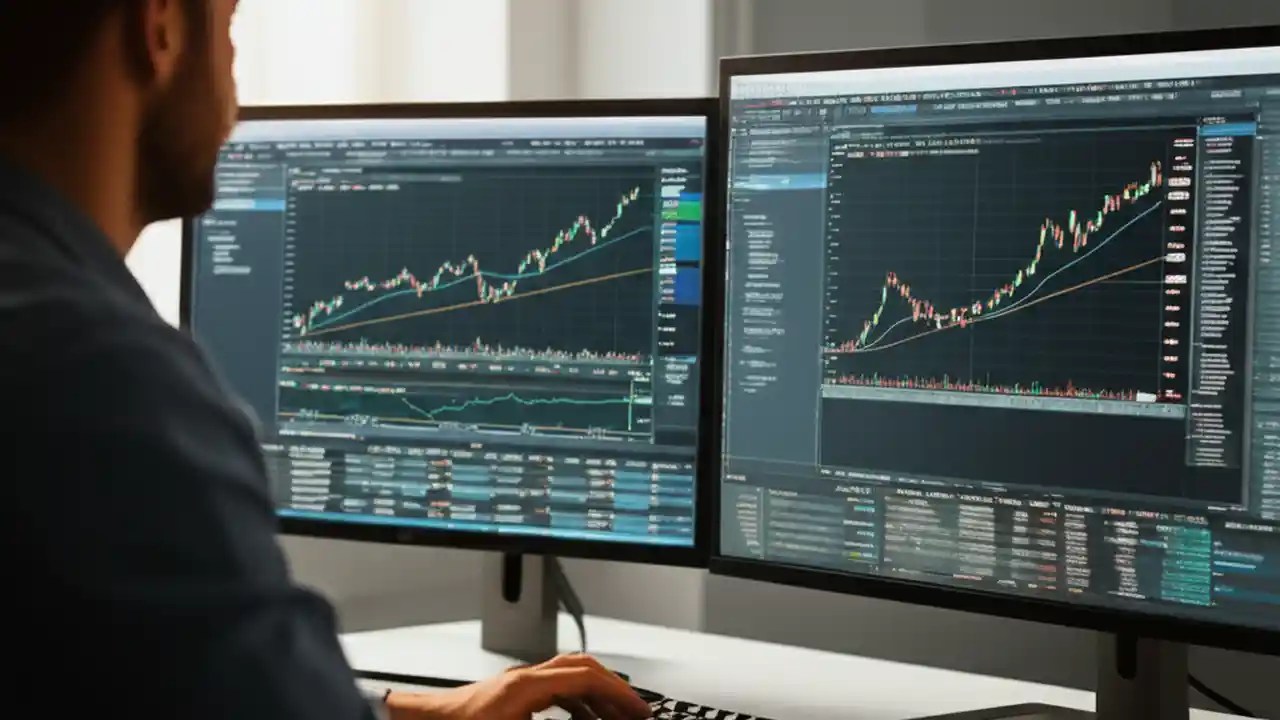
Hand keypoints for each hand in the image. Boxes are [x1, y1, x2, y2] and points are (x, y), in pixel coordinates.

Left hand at [384, 653, 651, 719]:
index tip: (639, 710)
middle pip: (581, 669)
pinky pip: (554, 691)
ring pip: (569, 679)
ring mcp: (516, 685)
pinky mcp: (510, 696)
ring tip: (617, 717)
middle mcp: (522, 679)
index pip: (586, 678)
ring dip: (596, 697)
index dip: (619, 694)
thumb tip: (593, 718)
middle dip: (613, 689)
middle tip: (636, 710)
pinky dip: (577, 704)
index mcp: (525, 686)